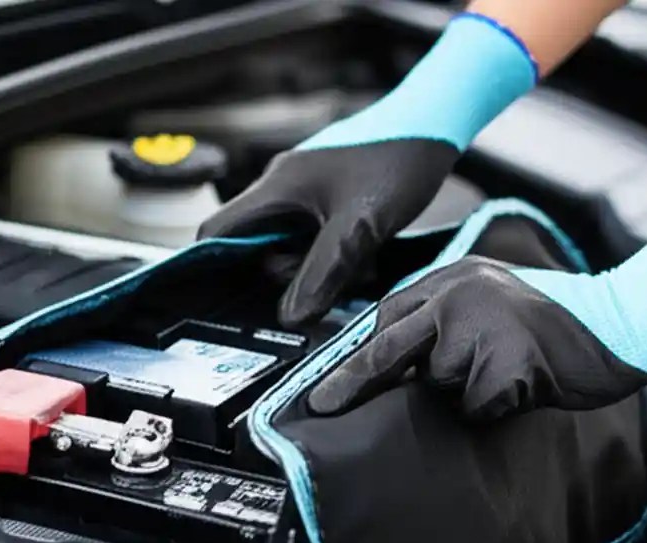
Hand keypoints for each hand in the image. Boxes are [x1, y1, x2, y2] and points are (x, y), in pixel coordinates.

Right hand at [198, 13, 536, 327]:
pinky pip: (313, 235)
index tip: (222, 303)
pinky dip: (328, 255)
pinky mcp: (328, 196)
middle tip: (311, 295)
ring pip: (287, 243)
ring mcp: (304, 191)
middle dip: (278, 276)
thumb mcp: (361, 226)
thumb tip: (291, 316)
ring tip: (348, 274)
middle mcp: (281, 188)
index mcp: (276, 188)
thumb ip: (325, 271)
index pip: (216, 232)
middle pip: (252, 246)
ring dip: (309, 267)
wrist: (434, 122)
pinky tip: (360, 261)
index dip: (212, 269)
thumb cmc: (397, 158)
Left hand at [309, 212, 646, 420]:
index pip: (386, 320)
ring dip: (462, 396)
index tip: (324, 391)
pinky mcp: (507, 360)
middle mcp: (459, 294)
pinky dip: (495, 409)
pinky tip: (525, 387)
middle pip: (387, 349)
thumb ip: (447, 324)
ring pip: (439, 385)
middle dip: (351, 384)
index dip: (356, 359)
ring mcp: (482, 325)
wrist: (625, 320)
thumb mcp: (492, 303)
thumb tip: (398, 368)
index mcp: (452, 279)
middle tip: (321, 408)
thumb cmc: (558, 323)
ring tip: (508, 374)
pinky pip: (477, 406)